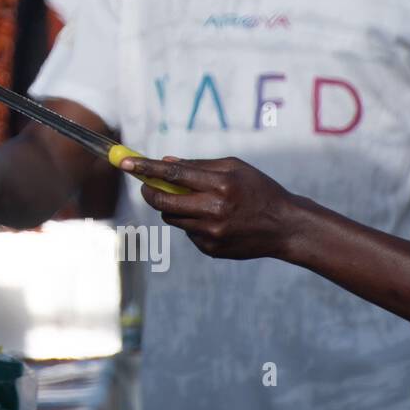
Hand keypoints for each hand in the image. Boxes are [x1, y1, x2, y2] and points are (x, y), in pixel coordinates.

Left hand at [119, 155, 302, 259]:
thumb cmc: (259, 190)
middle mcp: (215, 210)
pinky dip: (192, 223)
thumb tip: (163, 162)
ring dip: (173, 207)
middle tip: (147, 185)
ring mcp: (212, 232)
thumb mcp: (234, 168)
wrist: (285, 227)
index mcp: (221, 184)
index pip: (174, 174)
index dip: (146, 168)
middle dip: (150, 191)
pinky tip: (215, 221)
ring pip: (172, 217)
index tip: (124, 163)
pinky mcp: (211, 248)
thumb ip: (198, 165)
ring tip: (195, 202)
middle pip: (164, 200)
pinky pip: (187, 232)